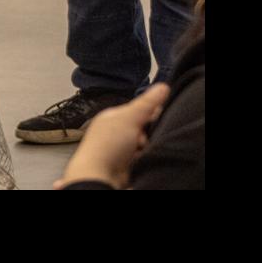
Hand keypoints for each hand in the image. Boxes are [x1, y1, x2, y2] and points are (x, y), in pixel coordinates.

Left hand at [54, 83, 170, 188]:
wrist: (99, 176)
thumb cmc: (104, 147)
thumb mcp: (129, 117)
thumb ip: (147, 102)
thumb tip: (162, 87)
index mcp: (111, 117)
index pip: (136, 110)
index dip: (147, 114)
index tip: (153, 117)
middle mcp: (113, 132)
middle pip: (142, 127)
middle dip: (145, 133)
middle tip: (139, 138)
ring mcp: (118, 148)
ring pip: (144, 143)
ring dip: (145, 147)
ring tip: (136, 151)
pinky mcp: (124, 163)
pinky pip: (142, 156)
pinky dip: (142, 158)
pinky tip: (137, 159)